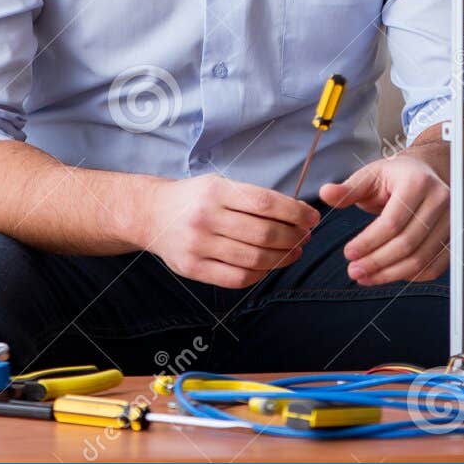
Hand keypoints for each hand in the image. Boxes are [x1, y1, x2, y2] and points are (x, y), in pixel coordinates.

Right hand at [139, 174, 318, 288]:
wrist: (151, 214)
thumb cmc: (195, 199)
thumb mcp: (220, 185)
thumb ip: (253, 198)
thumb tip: (297, 212)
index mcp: (215, 192)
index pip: (265, 203)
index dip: (295, 212)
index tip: (312, 218)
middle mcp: (205, 218)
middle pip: (264, 233)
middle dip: (293, 237)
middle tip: (305, 236)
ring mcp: (197, 246)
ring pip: (254, 259)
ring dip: (282, 258)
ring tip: (294, 251)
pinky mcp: (192, 269)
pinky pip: (236, 278)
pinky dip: (260, 274)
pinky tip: (269, 266)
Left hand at [319, 154, 449, 285]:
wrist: (427, 173)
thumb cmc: (396, 176)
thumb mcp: (370, 176)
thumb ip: (348, 189)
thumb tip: (326, 193)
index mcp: (417, 182)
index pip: (392, 222)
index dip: (368, 242)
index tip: (348, 254)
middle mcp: (440, 201)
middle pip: (407, 244)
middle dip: (376, 262)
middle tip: (354, 271)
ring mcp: (452, 221)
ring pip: (420, 260)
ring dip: (390, 274)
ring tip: (366, 277)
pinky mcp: (454, 238)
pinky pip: (434, 267)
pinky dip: (411, 276)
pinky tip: (389, 275)